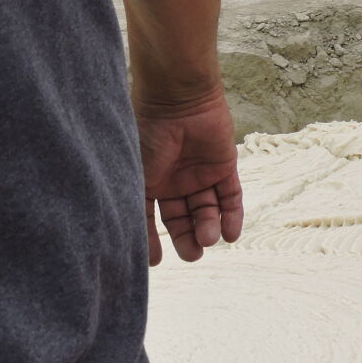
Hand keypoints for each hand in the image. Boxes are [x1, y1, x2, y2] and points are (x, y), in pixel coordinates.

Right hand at [136, 89, 242, 264]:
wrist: (178, 101)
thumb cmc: (149, 135)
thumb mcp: (136, 176)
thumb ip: (135, 207)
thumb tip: (129, 243)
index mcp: (148, 181)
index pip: (151, 218)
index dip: (152, 240)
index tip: (156, 261)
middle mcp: (174, 180)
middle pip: (182, 218)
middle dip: (188, 239)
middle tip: (193, 254)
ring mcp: (200, 173)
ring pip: (207, 209)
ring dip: (208, 227)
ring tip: (208, 239)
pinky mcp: (224, 166)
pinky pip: (231, 196)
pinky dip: (232, 215)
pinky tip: (230, 234)